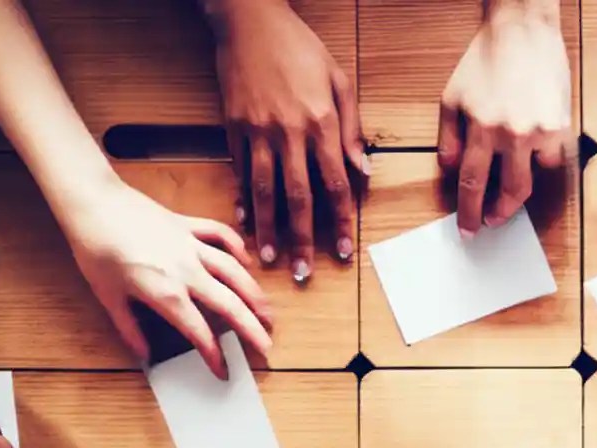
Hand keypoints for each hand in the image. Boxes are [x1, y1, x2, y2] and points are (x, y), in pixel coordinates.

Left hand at [60, 178, 271, 379]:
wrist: (92, 204)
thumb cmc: (95, 251)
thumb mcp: (107, 296)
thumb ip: (129, 328)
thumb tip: (144, 355)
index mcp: (165, 293)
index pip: (199, 332)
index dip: (214, 355)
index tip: (223, 371)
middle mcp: (186, 272)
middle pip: (229, 305)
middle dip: (252, 328)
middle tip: (267, 346)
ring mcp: (191, 246)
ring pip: (234, 272)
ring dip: (254, 293)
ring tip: (267, 311)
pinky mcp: (189, 226)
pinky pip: (221, 235)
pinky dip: (237, 247)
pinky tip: (247, 262)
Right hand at [207, 0, 365, 281]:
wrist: (250, 21)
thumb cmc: (300, 49)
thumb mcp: (339, 81)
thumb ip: (352, 130)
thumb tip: (363, 173)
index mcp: (321, 123)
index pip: (334, 184)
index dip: (339, 221)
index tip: (342, 251)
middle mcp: (288, 132)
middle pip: (297, 197)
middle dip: (302, 239)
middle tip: (304, 273)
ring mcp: (256, 131)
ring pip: (263, 190)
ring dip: (267, 229)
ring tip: (269, 259)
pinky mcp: (232, 127)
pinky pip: (238, 171)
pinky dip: (242, 199)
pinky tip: (244, 223)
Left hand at [439, 0, 571, 238]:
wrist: (523, 32)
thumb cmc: (485, 60)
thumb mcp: (452, 97)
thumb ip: (449, 137)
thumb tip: (451, 169)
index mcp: (481, 128)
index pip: (473, 183)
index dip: (469, 211)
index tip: (469, 229)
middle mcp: (512, 134)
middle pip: (510, 192)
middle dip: (499, 212)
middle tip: (492, 219)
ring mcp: (540, 131)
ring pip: (535, 178)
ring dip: (521, 189)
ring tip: (511, 188)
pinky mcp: (560, 124)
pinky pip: (552, 157)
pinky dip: (542, 160)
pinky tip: (533, 153)